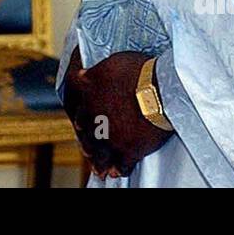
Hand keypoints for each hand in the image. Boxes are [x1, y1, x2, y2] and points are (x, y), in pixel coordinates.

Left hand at [63, 48, 171, 178]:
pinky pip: (119, 164)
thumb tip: (84, 74)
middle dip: (85, 139)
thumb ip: (96, 72)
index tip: (78, 113)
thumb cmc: (140, 71)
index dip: (75, 104)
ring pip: (98, 153)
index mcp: (88, 91)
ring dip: (97, 160)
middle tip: (87, 147)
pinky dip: (117, 169)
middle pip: (83, 131)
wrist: (161, 90)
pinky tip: (115, 172)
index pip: (72, 96)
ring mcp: (109, 136)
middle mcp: (93, 116)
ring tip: (98, 168)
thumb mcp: (113, 62)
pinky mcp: (127, 150)